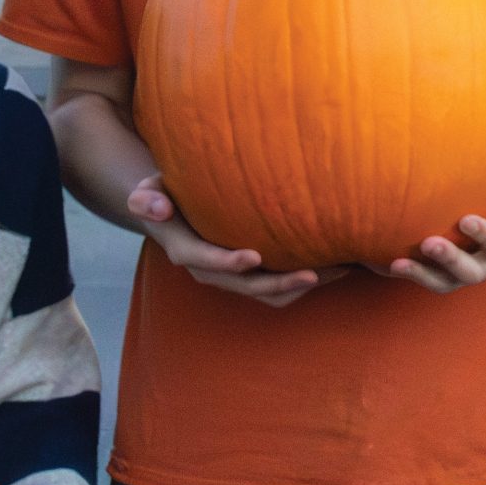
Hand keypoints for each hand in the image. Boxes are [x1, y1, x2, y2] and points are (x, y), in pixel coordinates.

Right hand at [128, 174, 346, 308]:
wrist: (177, 211)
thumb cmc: (166, 194)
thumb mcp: (150, 190)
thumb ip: (147, 197)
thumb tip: (156, 206)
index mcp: (187, 251)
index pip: (206, 261)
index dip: (228, 262)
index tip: (254, 257)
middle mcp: (212, 271)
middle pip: (247, 286)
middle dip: (279, 284)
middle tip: (312, 274)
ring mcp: (234, 276)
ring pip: (269, 293)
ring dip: (302, 287)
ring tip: (337, 271)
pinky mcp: (253, 274)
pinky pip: (281, 287)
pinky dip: (307, 280)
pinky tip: (337, 263)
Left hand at [382, 169, 485, 292]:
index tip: (465, 219)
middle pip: (474, 272)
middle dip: (451, 261)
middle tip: (428, 243)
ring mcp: (473, 267)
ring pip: (449, 282)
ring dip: (424, 275)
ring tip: (398, 264)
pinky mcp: (454, 267)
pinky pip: (433, 276)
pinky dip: (412, 273)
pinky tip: (386, 262)